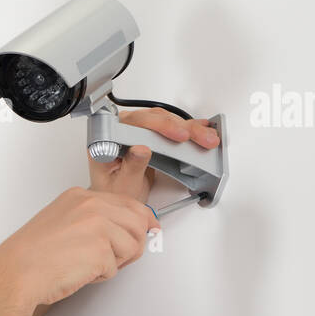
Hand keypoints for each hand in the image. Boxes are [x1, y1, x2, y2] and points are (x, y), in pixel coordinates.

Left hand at [88, 107, 220, 203]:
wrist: (117, 197)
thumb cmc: (114, 192)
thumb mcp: (123, 184)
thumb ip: (131, 166)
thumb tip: (141, 148)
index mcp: (108, 138)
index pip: (135, 124)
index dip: (159, 127)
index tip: (179, 136)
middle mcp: (120, 129)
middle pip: (153, 119)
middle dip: (181, 128)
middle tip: (201, 138)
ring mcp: (135, 130)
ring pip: (163, 120)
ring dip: (188, 128)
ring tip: (206, 138)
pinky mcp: (148, 134)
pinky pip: (168, 126)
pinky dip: (186, 128)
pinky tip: (200, 128)